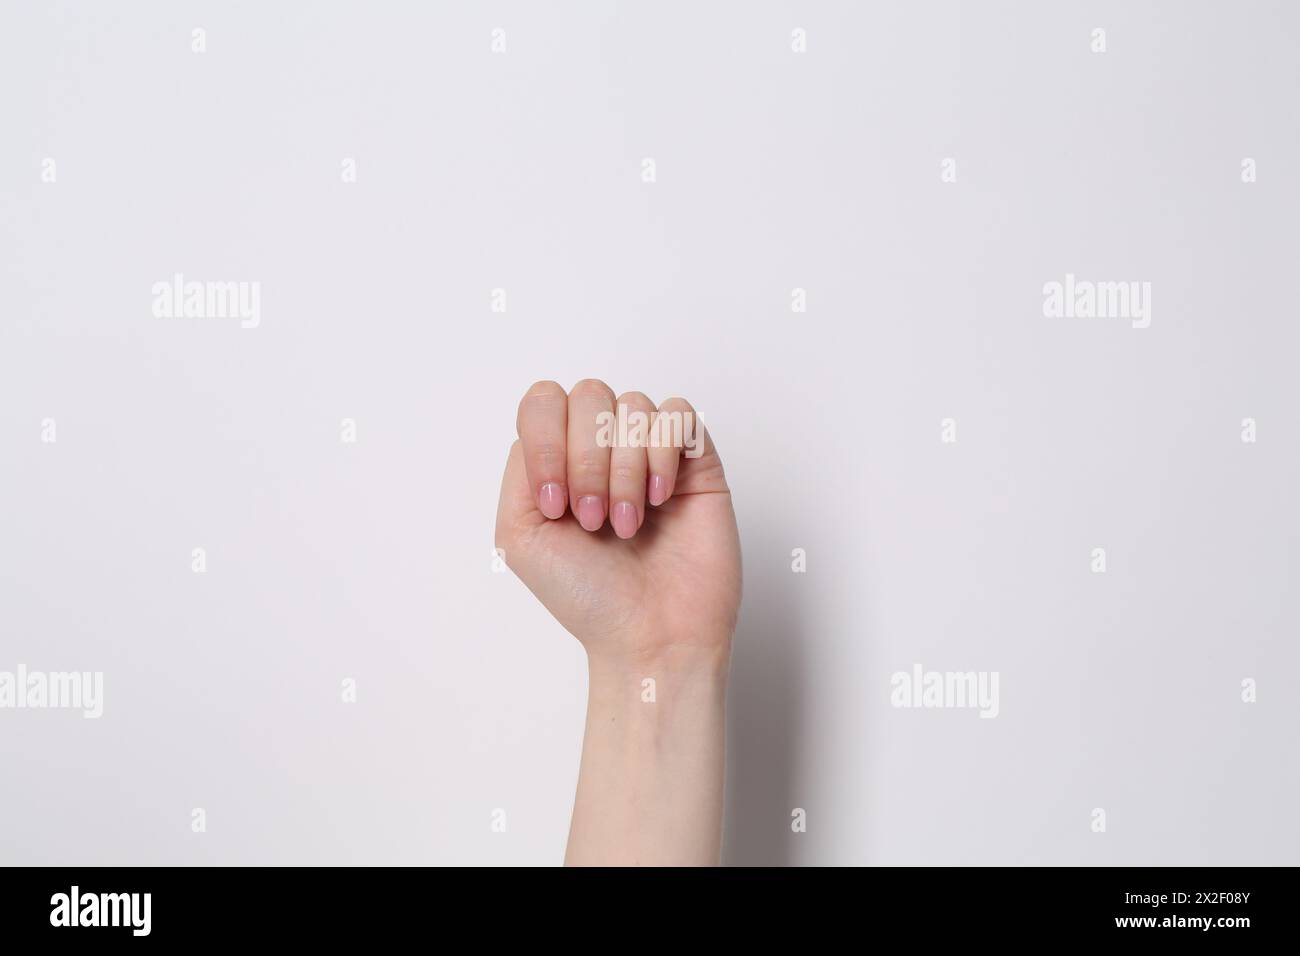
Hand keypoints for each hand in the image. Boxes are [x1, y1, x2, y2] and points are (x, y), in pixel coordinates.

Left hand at [494, 379, 741, 664]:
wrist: (652, 636)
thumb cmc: (589, 598)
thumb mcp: (520, 536)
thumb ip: (518, 471)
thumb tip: (544, 430)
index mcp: (559, 461)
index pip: (544, 403)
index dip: (547, 442)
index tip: (555, 503)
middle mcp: (604, 450)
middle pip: (588, 395)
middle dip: (587, 459)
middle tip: (593, 518)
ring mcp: (651, 453)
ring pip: (633, 405)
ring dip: (624, 468)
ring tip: (628, 522)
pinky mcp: (695, 462)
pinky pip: (678, 416)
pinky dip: (663, 454)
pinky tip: (661, 499)